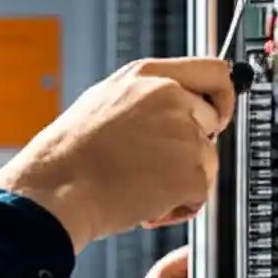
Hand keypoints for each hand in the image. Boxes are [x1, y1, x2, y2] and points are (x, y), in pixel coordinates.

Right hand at [0, 58, 234, 252]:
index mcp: (147, 76)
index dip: (221, 96)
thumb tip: (175, 104)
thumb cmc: (67, 155)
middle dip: (191, 146)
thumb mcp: (103, 101)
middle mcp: (169, 97)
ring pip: (207, 160)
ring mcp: (183, 133)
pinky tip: (145, 203)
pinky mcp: (191, 171)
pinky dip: (178, 206)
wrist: (56, 189)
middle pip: (211, 121)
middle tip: (156, 164)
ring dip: (182, 180)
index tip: (217, 114)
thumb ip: (145, 97)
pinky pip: (200, 193)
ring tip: (140, 185)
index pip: (214, 71)